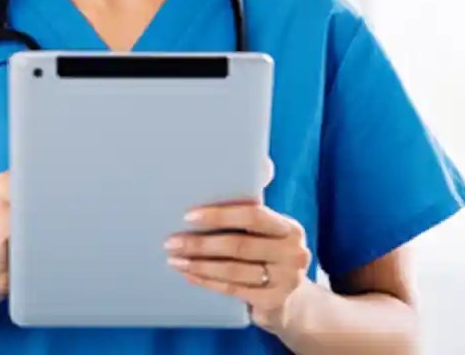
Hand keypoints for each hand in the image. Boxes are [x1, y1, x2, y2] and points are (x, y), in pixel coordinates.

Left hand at [165, 168, 310, 331]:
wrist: (290, 300)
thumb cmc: (268, 253)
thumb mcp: (268, 230)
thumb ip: (254, 203)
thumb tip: (260, 161)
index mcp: (290, 228)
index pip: (253, 215)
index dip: (220, 215)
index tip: (189, 215)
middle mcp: (293, 253)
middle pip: (239, 245)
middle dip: (200, 243)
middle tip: (171, 241)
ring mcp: (286, 280)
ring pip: (233, 270)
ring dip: (199, 264)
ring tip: (174, 258)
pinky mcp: (273, 302)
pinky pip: (232, 290)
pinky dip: (206, 281)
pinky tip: (188, 274)